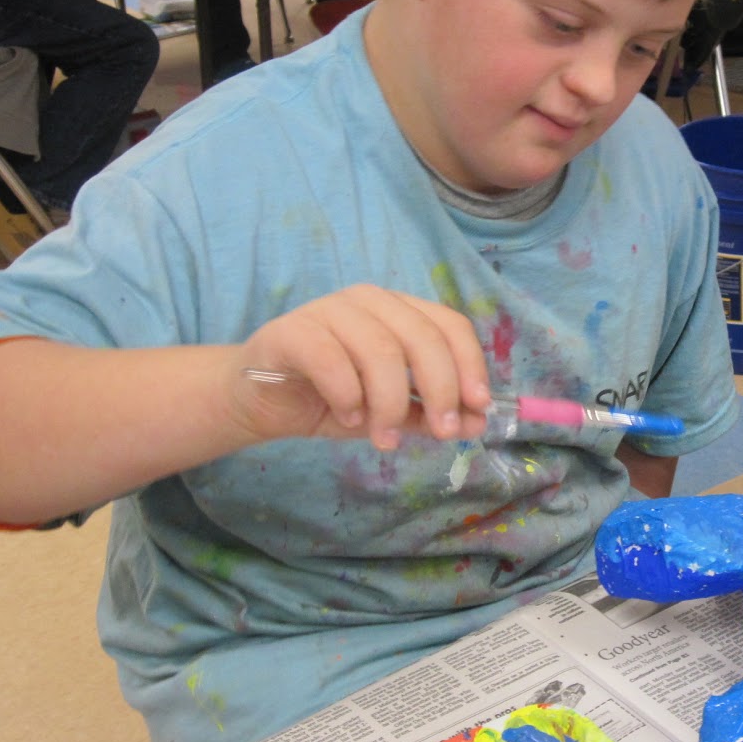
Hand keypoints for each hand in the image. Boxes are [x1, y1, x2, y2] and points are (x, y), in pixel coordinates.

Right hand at [230, 285, 491, 448]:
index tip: (478, 406)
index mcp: (399, 311)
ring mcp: (328, 311)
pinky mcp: (291, 332)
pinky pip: (330, 360)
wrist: (262, 403)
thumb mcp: (391, 412)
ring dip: (391, 404)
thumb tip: (480, 422)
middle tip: (443, 432)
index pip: (449, 325)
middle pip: (421, 337)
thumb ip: (431, 414)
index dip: (470, 364)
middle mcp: (369, 302)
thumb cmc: (333, 400)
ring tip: (385, 439)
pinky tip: (349, 418)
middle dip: (440, 390)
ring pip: (379, 351)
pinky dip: (348, 395)